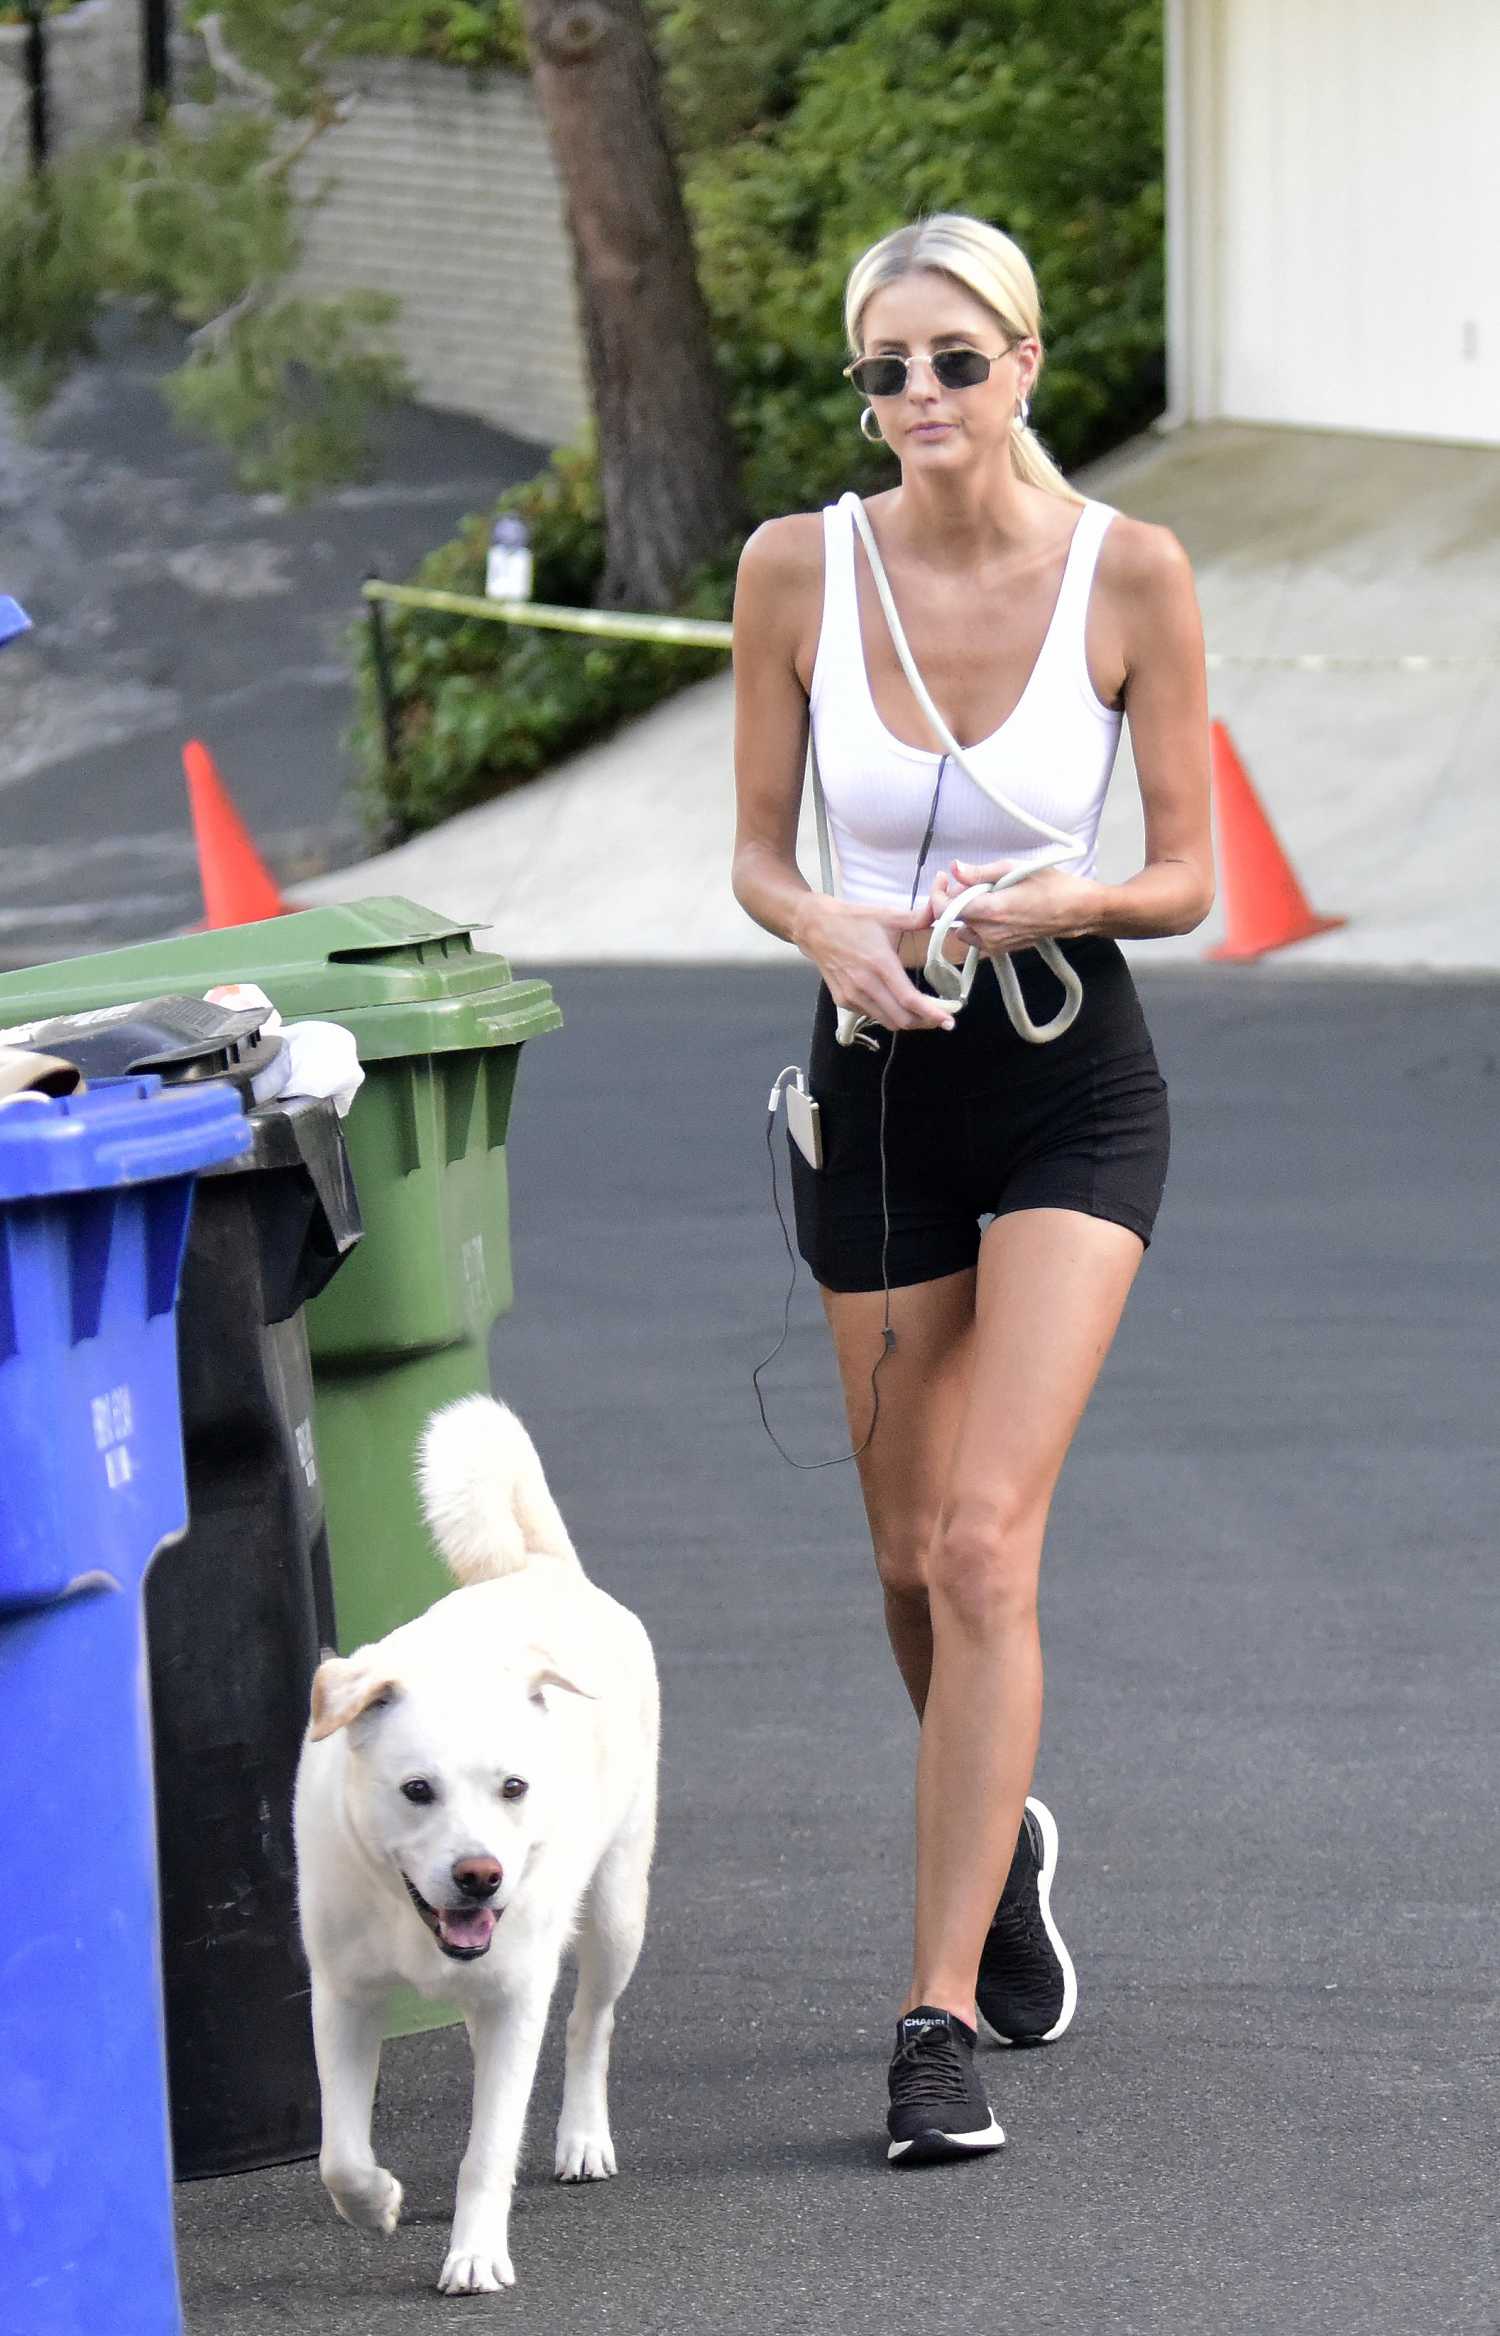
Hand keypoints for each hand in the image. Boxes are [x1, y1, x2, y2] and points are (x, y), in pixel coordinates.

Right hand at [796, 894, 954, 1033]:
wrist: (814, 926)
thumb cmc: (852, 920)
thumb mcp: (887, 915)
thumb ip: (917, 917)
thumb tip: (940, 909)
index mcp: (880, 964)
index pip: (909, 1000)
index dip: (931, 1014)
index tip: (949, 1022)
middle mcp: (865, 985)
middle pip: (901, 1019)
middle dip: (924, 1022)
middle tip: (939, 1016)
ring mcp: (852, 995)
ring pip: (887, 1022)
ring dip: (907, 1021)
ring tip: (920, 1012)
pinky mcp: (843, 1000)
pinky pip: (872, 1015)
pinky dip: (887, 1014)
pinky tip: (894, 1002)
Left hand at [927, 858, 1098, 955]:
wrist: (1076, 911)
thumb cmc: (1051, 885)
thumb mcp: (1014, 868)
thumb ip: (980, 872)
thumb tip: (954, 868)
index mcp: (990, 910)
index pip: (944, 908)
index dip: (937, 892)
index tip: (943, 877)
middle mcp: (988, 933)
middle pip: (953, 917)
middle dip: (956, 898)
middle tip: (972, 881)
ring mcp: (994, 945)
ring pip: (963, 928)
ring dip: (967, 911)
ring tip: (988, 895)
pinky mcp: (1000, 950)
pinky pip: (977, 937)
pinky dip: (978, 923)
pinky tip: (996, 909)